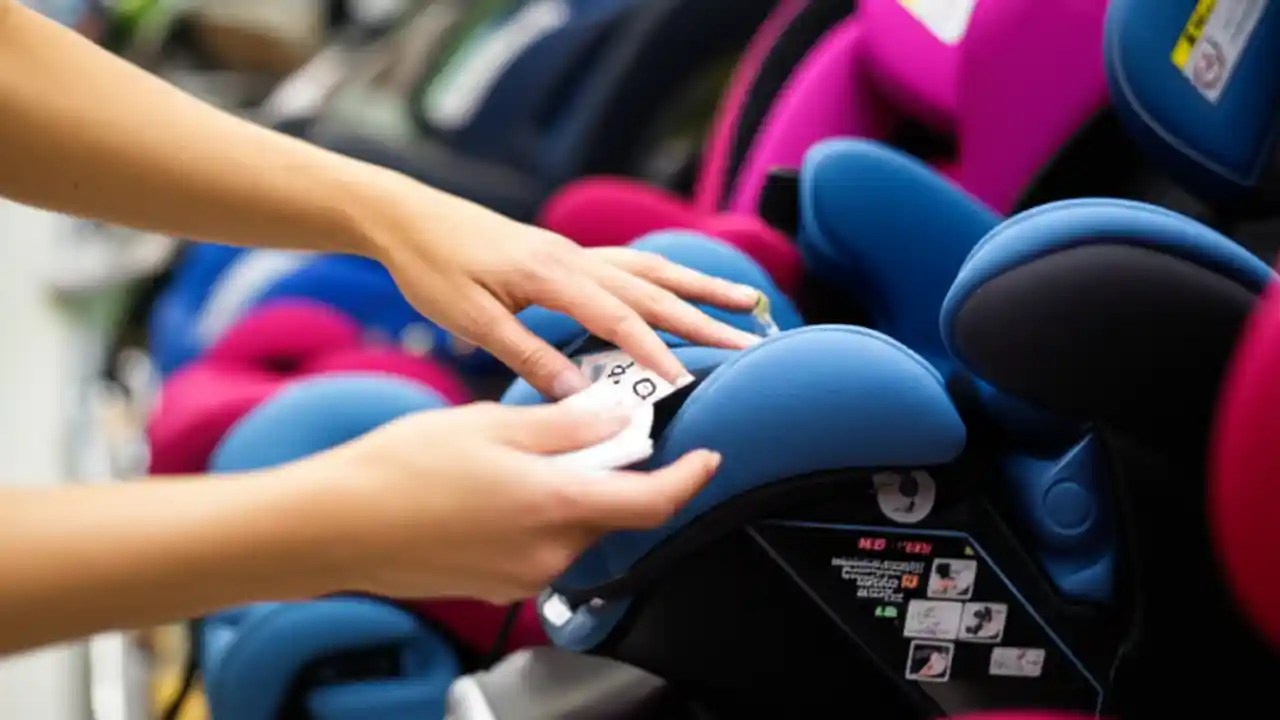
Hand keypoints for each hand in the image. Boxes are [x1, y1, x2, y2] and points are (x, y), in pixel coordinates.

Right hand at [300, 400, 720, 602]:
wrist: (336, 526)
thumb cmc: (403, 469)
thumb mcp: (493, 426)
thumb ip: (565, 426)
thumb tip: (616, 418)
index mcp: (556, 506)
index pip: (652, 502)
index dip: (690, 480)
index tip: (709, 458)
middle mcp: (547, 552)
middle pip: (612, 514)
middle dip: (612, 473)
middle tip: (588, 430)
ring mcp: (522, 575)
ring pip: (576, 529)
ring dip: (572, 492)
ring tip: (524, 454)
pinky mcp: (498, 584)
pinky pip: (542, 547)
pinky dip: (542, 514)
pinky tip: (499, 487)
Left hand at [366, 189, 761, 397]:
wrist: (408, 218)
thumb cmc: (433, 269)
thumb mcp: (471, 320)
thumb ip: (527, 356)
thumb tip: (578, 394)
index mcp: (552, 275)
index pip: (620, 317)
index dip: (656, 351)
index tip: (689, 382)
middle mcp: (574, 258)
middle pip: (654, 290)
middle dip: (706, 318)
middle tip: (752, 341)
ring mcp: (574, 252)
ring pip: (652, 270)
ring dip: (700, 289)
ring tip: (746, 302)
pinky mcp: (566, 254)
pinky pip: (631, 264)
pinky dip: (668, 277)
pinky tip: (682, 288)